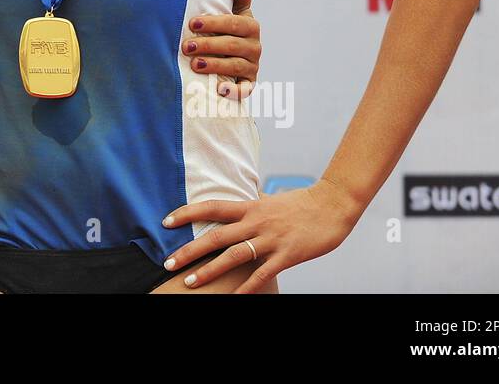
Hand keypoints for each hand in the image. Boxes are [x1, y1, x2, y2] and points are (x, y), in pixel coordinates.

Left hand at [160, 179, 362, 292]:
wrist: (332, 204)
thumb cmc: (302, 202)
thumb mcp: (271, 200)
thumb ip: (253, 205)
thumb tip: (241, 202)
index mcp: (250, 207)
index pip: (211, 207)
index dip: (186, 213)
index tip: (165, 221)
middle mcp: (255, 222)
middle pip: (215, 236)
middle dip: (189, 251)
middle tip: (168, 263)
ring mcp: (270, 240)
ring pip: (233, 256)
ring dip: (209, 270)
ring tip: (191, 282)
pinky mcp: (286, 255)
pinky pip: (262, 275)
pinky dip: (246, 288)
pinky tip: (233, 297)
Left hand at [182, 0, 259, 99]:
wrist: (233, 53)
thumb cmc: (227, 27)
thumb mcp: (236, 9)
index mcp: (250, 26)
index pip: (235, 22)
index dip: (215, 22)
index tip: (193, 22)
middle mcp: (254, 46)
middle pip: (231, 44)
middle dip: (208, 44)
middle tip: (186, 46)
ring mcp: (252, 66)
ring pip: (235, 65)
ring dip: (215, 65)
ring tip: (194, 64)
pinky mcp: (249, 83)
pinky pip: (245, 89)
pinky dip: (234, 91)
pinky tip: (219, 90)